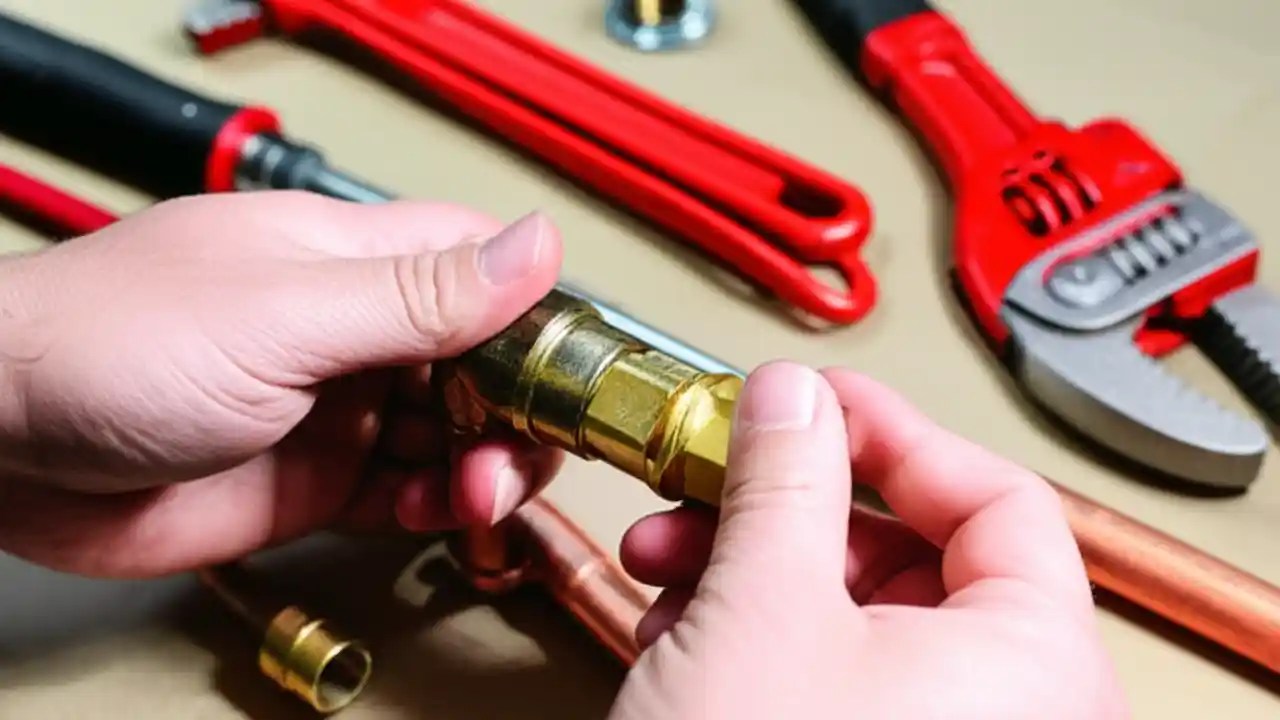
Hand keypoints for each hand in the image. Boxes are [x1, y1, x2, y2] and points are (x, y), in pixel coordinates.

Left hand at [0, 192, 564, 577]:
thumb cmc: (109, 345)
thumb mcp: (285, 316)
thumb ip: (418, 294)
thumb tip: (535, 245)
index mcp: (354, 260)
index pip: (483, 269)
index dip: (539, 317)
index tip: (572, 376)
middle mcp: (354, 330)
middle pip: (484, 364)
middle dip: (516, 414)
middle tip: (512, 456)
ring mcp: (336, 406)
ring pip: (453, 435)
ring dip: (482, 468)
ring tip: (470, 495)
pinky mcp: (314, 477)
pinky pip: (404, 494)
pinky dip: (432, 509)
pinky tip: (433, 516)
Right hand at [612, 362, 1126, 718]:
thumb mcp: (761, 609)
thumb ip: (785, 479)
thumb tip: (792, 401)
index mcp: (1032, 666)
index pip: (996, 497)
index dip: (893, 431)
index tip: (814, 400)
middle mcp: (1007, 712)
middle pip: (910, 553)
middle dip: (788, 506)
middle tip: (720, 472)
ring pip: (852, 611)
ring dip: (750, 565)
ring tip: (670, 554)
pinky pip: (826, 671)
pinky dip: (752, 632)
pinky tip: (680, 621)